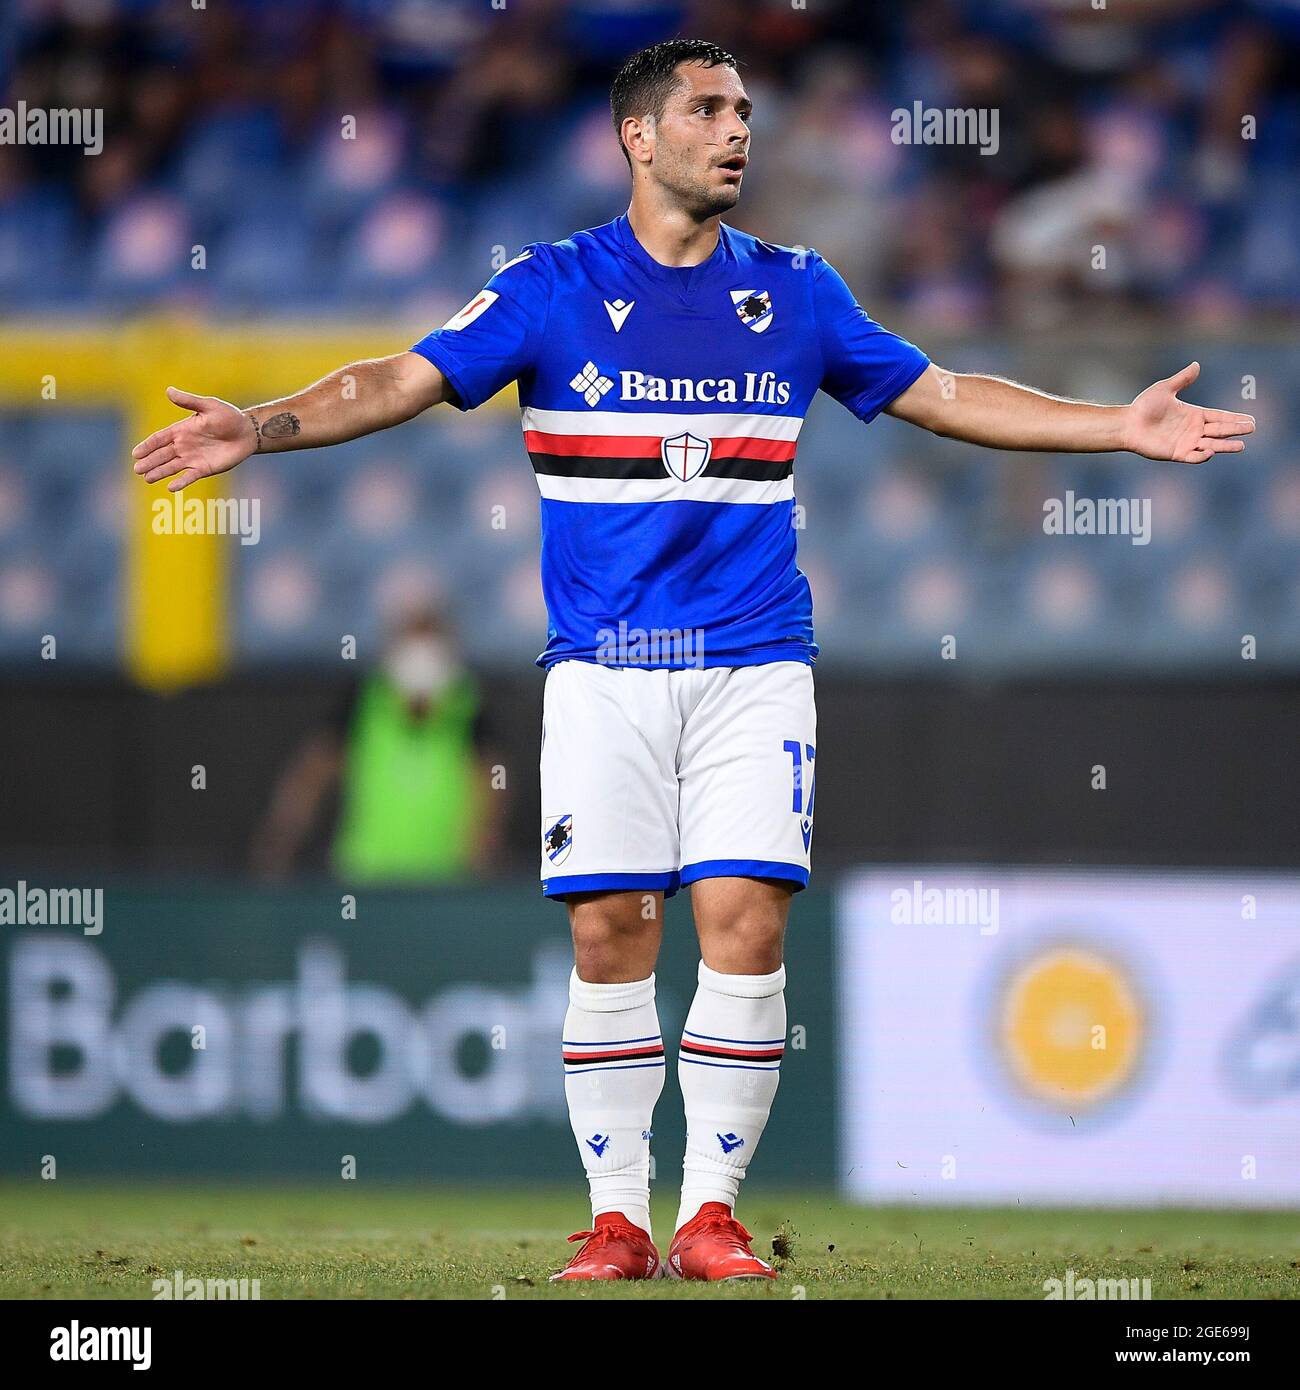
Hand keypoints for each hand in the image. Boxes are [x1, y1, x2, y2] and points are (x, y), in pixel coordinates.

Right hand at [131, 386, 256, 490]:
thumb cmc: (228, 416)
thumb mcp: (208, 406)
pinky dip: (181, 482)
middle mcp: (184, 445)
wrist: (247, 432)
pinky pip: (190, 476)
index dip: (147, 446)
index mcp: (181, 430)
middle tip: (136, 469)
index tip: (135, 453)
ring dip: (159, 472)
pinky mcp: (204, 468)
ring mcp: (193, 458)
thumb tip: (168, 390)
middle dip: (149, 461)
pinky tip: (171, 488)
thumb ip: (189, 401)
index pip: (159, 439)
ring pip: (172, 466)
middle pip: (162, 455)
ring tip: (147, 478)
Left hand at [1123, 362, 1254, 463]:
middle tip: (1251, 429)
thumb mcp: (1165, 389)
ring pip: (1211, 444)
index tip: (1250, 420)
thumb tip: (1196, 364)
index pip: (1219, 416)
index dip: (1234, 418)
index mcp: (1194, 414)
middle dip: (1236, 430)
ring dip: (1225, 446)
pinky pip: (1193, 457)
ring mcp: (1186, 442)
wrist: (1128, 424)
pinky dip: (1202, 456)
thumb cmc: (1144, 406)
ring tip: (1241, 446)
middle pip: (1220, 430)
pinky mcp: (1176, 453)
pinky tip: (1210, 451)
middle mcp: (1193, 430)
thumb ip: (1182, 379)